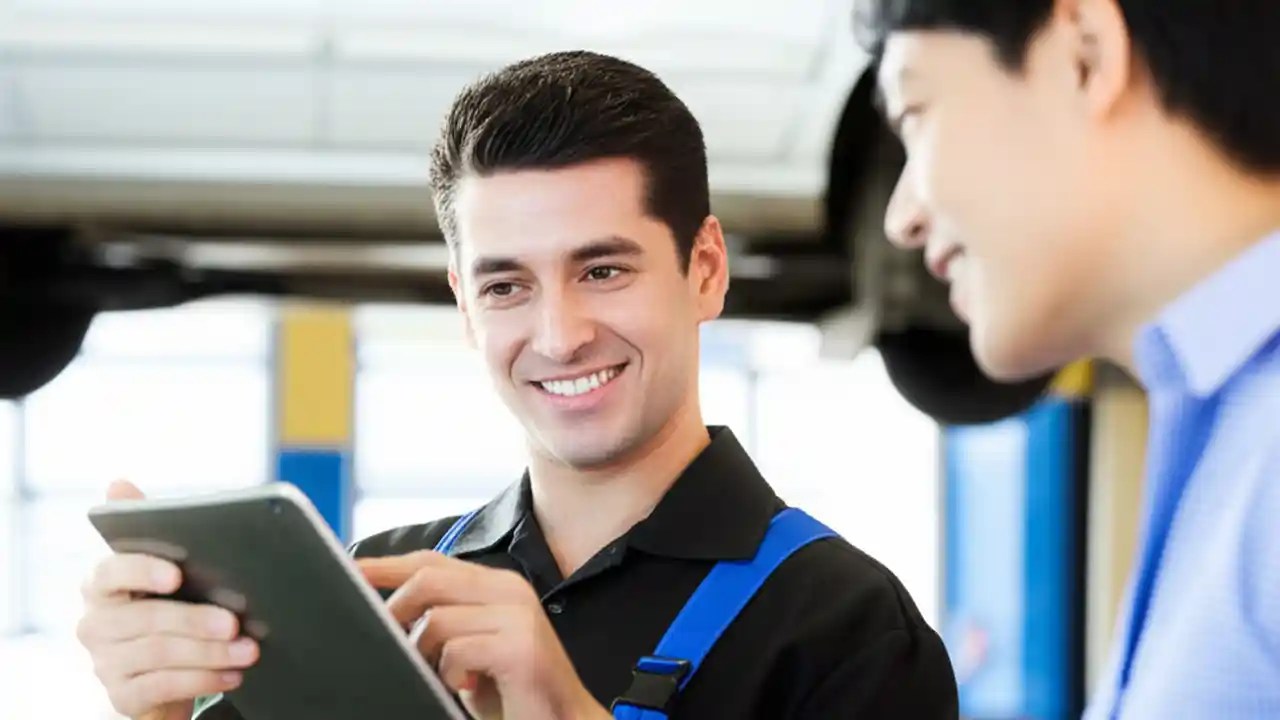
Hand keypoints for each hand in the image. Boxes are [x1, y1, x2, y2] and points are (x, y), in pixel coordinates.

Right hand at [76, 480, 259, 719]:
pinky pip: (163, 688)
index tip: (177, 574)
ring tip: (248, 650)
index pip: (110, 572)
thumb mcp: (167, 567)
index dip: (142, 571)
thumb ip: (151, 527)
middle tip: (236, 621)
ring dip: (209, 653)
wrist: (163, 670)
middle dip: (196, 620)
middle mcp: (94, 623)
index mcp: (101, 584)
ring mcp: (104, 663)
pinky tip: (233, 675)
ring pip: (160, 655)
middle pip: (145, 619)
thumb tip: (117, 481)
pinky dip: (203, 680)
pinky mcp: (122, 696)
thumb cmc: (170, 604)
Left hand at [359, 551, 610, 719]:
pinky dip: (450, 675)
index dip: (387, 565)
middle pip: (427, 578)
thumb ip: (445, 620)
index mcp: (497, 585)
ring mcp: (517, 615)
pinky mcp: (519, 646)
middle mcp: (510, 590)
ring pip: (436, 618)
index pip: (432, 561)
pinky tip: (466, 687)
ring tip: (443, 676)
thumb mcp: (472, 648)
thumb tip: (393, 610)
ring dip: (425, 654)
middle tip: (387, 642)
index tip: (352, 571)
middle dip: (395, 610)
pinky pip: (457, 650)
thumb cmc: (512, 692)